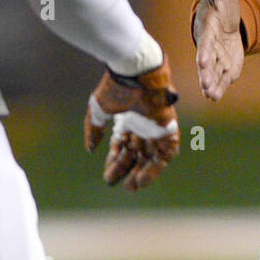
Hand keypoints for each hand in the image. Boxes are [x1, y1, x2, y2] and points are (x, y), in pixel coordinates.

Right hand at [84, 56, 179, 189]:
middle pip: (137, 155)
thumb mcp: (99, 109)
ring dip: (143, 173)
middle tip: (122, 187)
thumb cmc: (117, 86)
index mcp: (128, 120)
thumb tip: (91, 150)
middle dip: (129, 171)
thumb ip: (94, 129)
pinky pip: (167, 152)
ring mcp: (156, 127)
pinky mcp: (168, 128)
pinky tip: (143, 177)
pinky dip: (157, 166)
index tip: (107, 177)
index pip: (122, 147)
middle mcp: (143, 125)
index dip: (115, 163)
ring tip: (131, 187)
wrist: (135, 71)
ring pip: (152, 157)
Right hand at [191, 0, 244, 100]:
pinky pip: (221, 78)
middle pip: (208, 62)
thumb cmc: (221, 3)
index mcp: (209, 29)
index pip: (206, 42)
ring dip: (212, 84)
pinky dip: (219, 87)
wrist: (228, 21)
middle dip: (207, 73)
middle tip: (206, 83)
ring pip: (213, 73)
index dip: (204, 51)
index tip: (203, 61)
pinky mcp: (225, 66)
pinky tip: (215, 97)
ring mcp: (217, 58)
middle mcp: (210, 46)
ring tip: (211, 95)